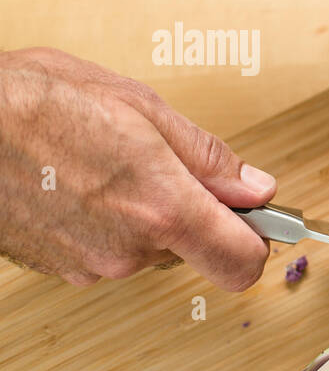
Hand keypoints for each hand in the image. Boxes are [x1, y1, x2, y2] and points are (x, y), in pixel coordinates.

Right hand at [0, 48, 276, 289]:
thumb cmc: (31, 102)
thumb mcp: (140, 107)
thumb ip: (208, 157)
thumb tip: (256, 187)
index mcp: (162, 211)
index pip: (242, 264)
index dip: (255, 239)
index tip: (254, 215)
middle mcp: (129, 252)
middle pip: (194, 247)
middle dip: (190, 209)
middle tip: (158, 160)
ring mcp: (90, 265)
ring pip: (148, 247)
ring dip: (143, 212)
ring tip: (103, 162)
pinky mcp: (58, 268)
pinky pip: (106, 249)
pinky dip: (105, 221)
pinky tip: (74, 180)